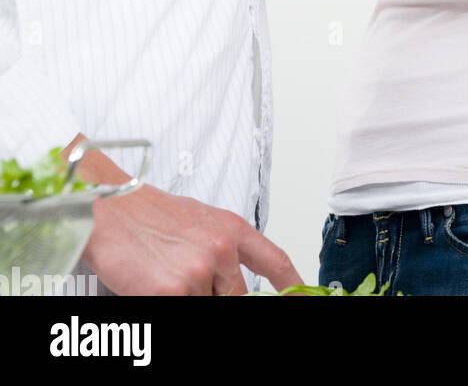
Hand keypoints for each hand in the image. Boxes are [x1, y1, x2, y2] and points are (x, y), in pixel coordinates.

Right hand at [84, 182, 301, 295]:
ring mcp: (198, 272)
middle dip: (214, 295)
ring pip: (206, 304)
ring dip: (189, 296)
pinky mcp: (172, 292)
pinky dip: (169, 301)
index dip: (293, 286)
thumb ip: (224, 250)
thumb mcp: (201, 223)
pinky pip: (182, 310)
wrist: (111, 210)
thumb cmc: (151, 216)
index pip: (275, 262)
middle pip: (236, 297)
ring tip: (165, 274)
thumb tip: (235, 280)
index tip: (302, 296)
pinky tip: (154, 285)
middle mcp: (221, 250)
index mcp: (232, 229)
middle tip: (188, 277)